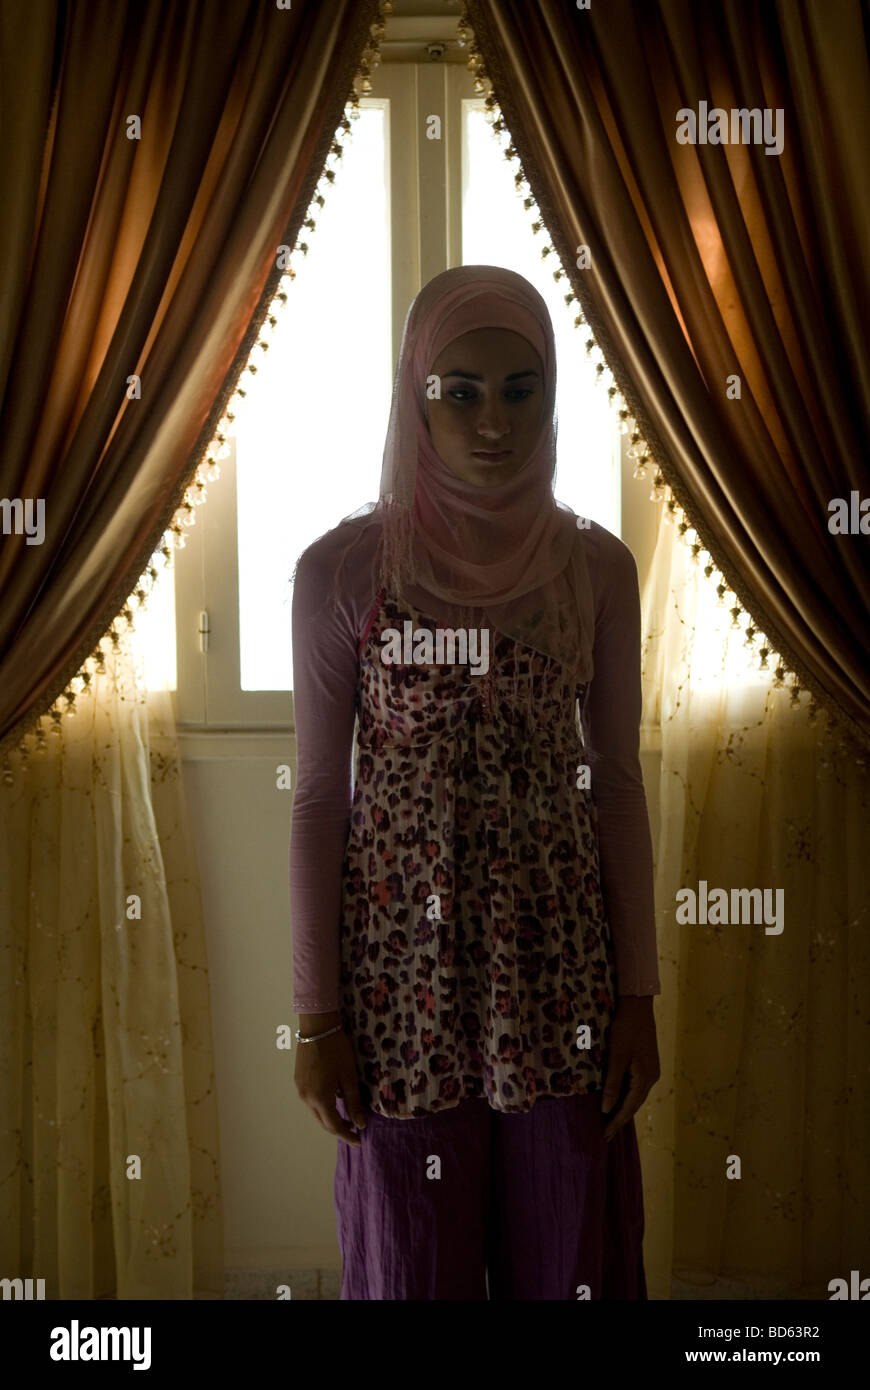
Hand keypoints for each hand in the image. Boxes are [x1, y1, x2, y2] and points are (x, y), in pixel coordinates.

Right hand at [294, 1017, 367, 1147]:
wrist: (317, 1027)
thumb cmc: (337, 1050)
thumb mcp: (349, 1076)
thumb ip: (353, 1102)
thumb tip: (359, 1124)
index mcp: (320, 1098)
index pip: (334, 1126)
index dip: (347, 1135)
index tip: (358, 1140)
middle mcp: (306, 1098)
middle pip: (322, 1122)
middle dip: (338, 1129)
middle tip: (354, 1129)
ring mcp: (300, 1089)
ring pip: (316, 1112)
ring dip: (330, 1118)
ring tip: (346, 1117)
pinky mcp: (298, 1081)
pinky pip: (311, 1101)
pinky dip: (322, 1107)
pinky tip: (333, 1101)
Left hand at [600, 994, 659, 1141]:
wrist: (638, 1007)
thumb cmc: (625, 1030)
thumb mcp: (616, 1057)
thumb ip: (612, 1084)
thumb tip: (607, 1109)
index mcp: (645, 1078)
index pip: (629, 1107)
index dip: (616, 1122)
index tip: (605, 1136)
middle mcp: (652, 1078)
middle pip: (634, 1104)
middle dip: (620, 1119)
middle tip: (606, 1134)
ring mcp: (651, 1071)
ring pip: (636, 1095)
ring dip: (624, 1108)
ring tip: (610, 1121)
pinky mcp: (647, 1063)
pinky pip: (636, 1086)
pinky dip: (627, 1095)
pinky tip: (618, 1099)